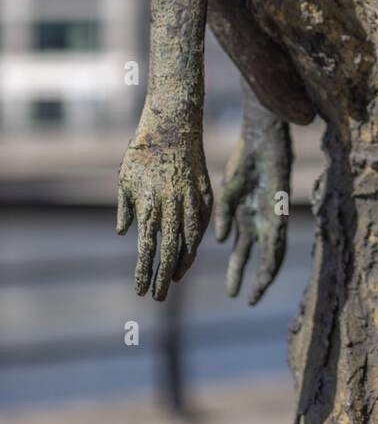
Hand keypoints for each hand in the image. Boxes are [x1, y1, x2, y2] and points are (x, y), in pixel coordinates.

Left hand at [117, 129, 212, 300]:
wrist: (173, 125)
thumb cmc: (142, 152)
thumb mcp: (125, 180)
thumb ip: (125, 209)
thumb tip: (126, 234)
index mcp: (150, 206)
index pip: (146, 250)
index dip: (143, 273)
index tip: (139, 291)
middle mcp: (173, 207)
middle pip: (171, 252)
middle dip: (163, 278)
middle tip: (158, 298)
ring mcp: (192, 201)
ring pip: (191, 241)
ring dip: (183, 263)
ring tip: (176, 278)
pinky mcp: (205, 193)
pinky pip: (203, 224)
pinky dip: (197, 241)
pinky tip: (191, 250)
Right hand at [214, 116, 291, 304]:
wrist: (261, 138)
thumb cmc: (245, 162)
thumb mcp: (228, 192)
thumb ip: (223, 216)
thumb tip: (218, 242)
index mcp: (246, 219)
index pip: (244, 253)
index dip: (238, 273)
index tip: (232, 293)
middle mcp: (260, 221)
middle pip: (258, 257)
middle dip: (253, 279)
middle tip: (249, 301)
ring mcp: (272, 215)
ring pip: (272, 252)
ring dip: (265, 272)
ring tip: (258, 292)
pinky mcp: (282, 206)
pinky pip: (279, 233)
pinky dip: (272, 250)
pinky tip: (267, 265)